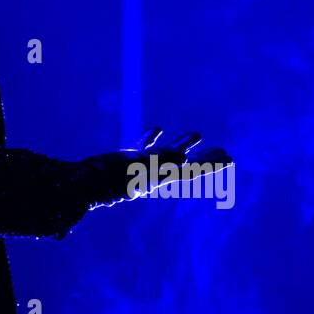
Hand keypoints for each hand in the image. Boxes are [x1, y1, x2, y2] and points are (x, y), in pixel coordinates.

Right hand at [81, 126, 232, 206]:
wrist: (85, 185)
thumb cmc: (107, 181)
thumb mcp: (131, 172)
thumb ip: (153, 165)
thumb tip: (182, 158)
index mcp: (160, 177)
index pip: (192, 170)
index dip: (211, 165)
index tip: (228, 158)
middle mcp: (155, 172)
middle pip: (187, 164)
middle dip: (206, 159)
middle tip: (225, 152)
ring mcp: (142, 165)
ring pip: (168, 152)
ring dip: (184, 144)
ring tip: (198, 133)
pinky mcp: (128, 158)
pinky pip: (144, 146)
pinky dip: (152, 137)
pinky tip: (158, 128)